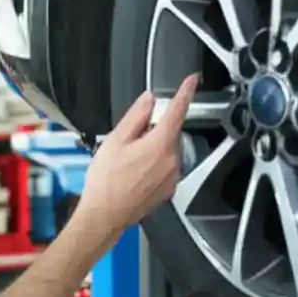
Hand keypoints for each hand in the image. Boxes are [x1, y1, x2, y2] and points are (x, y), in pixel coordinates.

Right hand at [75, 73, 198, 231]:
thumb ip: (135, 116)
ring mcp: (173, 177)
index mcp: (160, 144)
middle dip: (153, 131)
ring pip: (168, 150)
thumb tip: (149, 100)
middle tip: (129, 143)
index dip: (186, 92)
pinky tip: (134, 174)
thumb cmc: (106, 181)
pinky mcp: (169, 189)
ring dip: (153, 149)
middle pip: (169, 133)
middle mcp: (172, 160)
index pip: (178, 110)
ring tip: (128, 163)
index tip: (192, 80)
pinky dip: (154, 164)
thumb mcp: (115, 141)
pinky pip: (166, 167)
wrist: (105, 216)